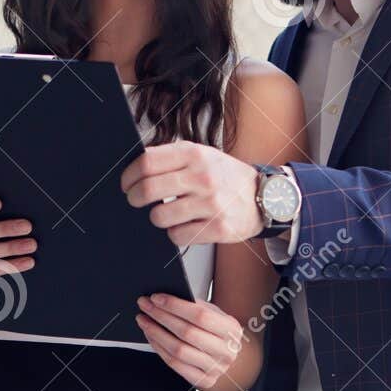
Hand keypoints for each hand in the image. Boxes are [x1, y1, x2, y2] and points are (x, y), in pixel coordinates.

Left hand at [119, 142, 262, 245]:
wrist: (264, 197)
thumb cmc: (227, 176)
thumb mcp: (202, 154)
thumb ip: (172, 156)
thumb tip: (136, 164)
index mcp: (195, 154)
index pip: (147, 162)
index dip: (129, 176)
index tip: (126, 184)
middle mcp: (203, 177)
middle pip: (148, 190)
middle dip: (134, 198)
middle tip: (135, 201)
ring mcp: (211, 204)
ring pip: (159, 217)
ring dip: (157, 218)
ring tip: (166, 214)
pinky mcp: (217, 228)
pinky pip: (177, 236)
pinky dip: (175, 233)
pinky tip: (184, 225)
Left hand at [135, 292, 245, 390]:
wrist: (226, 356)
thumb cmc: (216, 330)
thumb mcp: (214, 314)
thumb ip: (196, 306)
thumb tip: (164, 299)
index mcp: (231, 329)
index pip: (200, 315)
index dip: (175, 306)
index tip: (156, 298)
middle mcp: (225, 351)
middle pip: (186, 332)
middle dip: (161, 316)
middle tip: (144, 305)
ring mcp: (215, 368)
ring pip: (178, 350)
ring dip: (155, 333)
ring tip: (143, 320)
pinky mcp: (204, 381)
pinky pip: (174, 364)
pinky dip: (159, 348)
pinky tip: (150, 336)